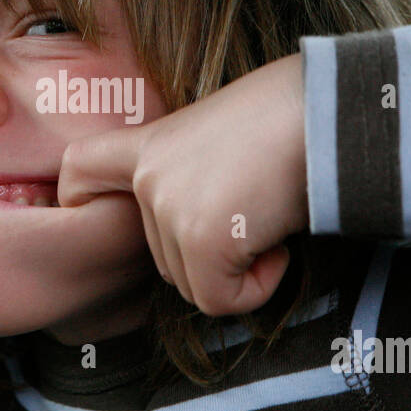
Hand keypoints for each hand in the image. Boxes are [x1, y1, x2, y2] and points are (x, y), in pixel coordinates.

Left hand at [56, 53, 307, 315]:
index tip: (93, 215)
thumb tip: (212, 222)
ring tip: (269, 214)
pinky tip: (278, 243)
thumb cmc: (297, 115)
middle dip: (212, 253)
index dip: (78, 199)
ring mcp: (170, 207)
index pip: (80, 168)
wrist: (332, 109)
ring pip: (192, 283)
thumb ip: (195, 174)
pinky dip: (257, 287)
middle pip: (162, 256)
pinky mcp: (201, 240)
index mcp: (153, 143)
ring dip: (238, 268)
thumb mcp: (228, 136)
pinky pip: (221, 300)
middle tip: (256, 208)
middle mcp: (150, 176)